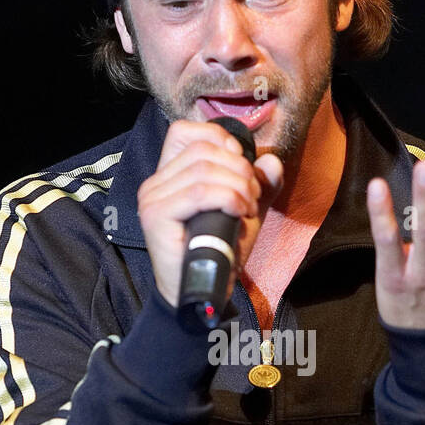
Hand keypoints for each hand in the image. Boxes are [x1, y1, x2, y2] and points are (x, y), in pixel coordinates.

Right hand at [137, 120, 283, 309]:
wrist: (204, 292)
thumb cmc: (219, 253)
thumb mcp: (244, 211)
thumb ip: (259, 186)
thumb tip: (272, 161)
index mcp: (169, 175)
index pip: (186, 131)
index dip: (219, 139)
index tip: (242, 166)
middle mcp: (155, 182)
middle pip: (204, 150)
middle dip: (240, 169)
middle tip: (252, 197)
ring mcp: (152, 198)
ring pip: (204, 170)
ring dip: (238, 186)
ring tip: (248, 209)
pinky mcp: (155, 216)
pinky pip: (200, 192)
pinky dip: (228, 198)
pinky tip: (239, 214)